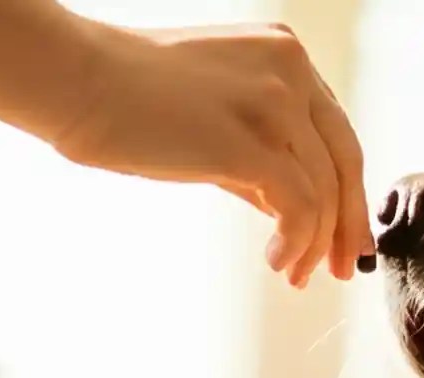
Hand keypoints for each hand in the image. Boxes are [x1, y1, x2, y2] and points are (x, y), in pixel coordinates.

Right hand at [53, 21, 373, 286]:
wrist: (75, 81)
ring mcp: (273, 102)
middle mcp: (290, 70)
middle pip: (345, 161)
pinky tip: (278, 262)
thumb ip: (260, 154)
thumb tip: (289, 210)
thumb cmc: (129, 102)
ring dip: (316, 243)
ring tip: (296, 276)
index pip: (337, 133)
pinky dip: (297, 241)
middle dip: (348, 224)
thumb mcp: (215, 117)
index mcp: (285, 56)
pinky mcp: (249, 140)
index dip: (348, 191)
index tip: (345, 237)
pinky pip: (300, 204)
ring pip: (324, 189)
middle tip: (344, 269)